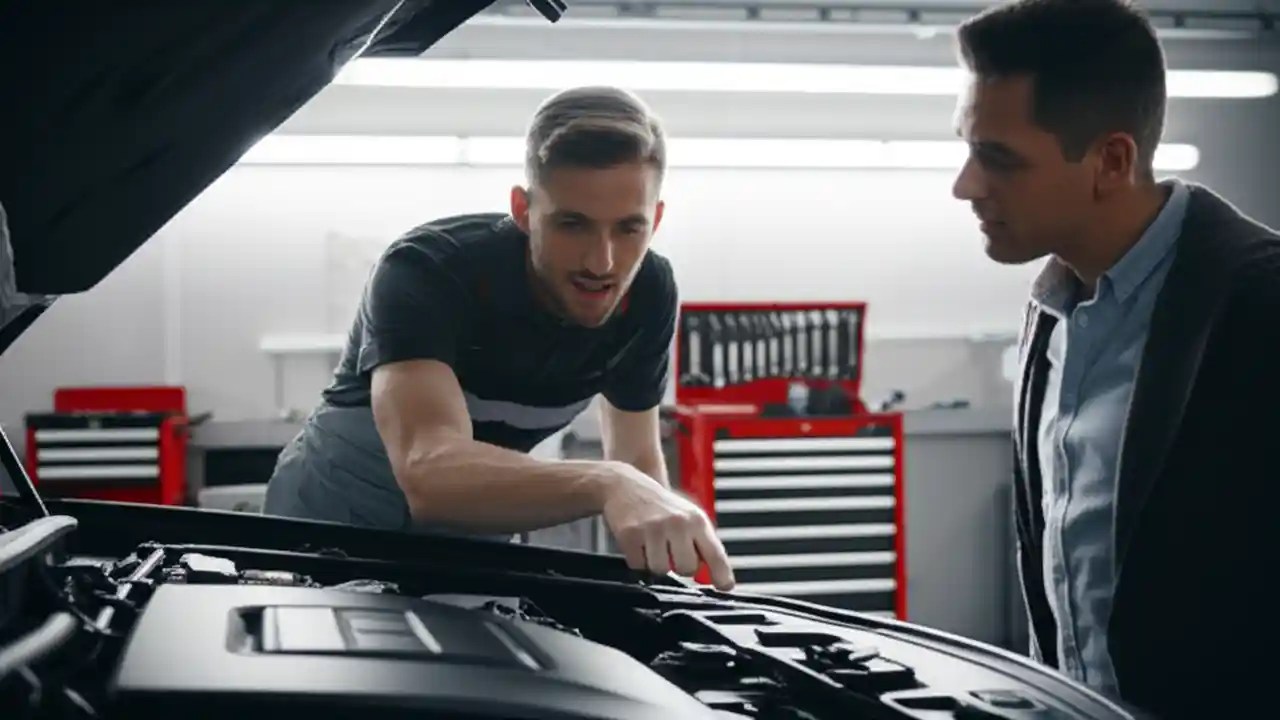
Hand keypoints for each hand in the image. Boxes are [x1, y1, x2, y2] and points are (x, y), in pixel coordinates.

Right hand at [595, 462, 735, 590]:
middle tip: (673, 553)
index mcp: (696, 520)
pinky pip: (638, 566)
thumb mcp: (689, 518)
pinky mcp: (630, 534)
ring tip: (654, 546)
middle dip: (680, 567)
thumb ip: (702, 545)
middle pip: (687, 569)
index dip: (721, 574)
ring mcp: (653, 528)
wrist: (626, 486)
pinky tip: (639, 543)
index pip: (715, 553)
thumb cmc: (661, 507)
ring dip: (656, 564)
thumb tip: (718, 577)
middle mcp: (677, 522)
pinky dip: (638, 560)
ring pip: (660, 570)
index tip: (725, 587)